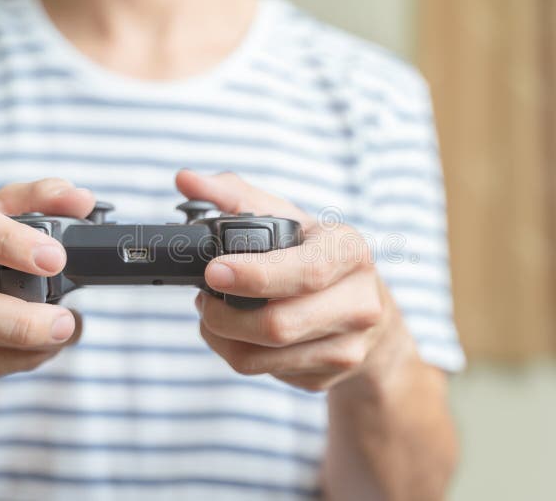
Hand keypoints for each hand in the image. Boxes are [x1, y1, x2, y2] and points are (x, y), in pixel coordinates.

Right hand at [0, 178, 94, 381]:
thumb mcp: (0, 208)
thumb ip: (42, 198)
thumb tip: (82, 201)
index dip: (9, 243)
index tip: (56, 258)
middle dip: (18, 319)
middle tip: (65, 321)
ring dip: (29, 342)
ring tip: (67, 327)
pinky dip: (28, 357)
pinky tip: (50, 343)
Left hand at [176, 170, 415, 391]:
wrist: (370, 317)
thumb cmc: (320, 258)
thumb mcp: (290, 220)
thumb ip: (235, 197)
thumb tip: (186, 180)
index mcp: (350, 252)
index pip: (306, 271)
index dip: (256, 276)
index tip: (215, 272)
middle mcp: (359, 302)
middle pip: (280, 324)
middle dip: (224, 317)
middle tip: (203, 299)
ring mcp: (348, 346)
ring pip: (263, 357)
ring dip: (222, 338)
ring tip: (214, 314)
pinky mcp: (329, 375)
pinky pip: (266, 372)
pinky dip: (239, 353)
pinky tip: (241, 334)